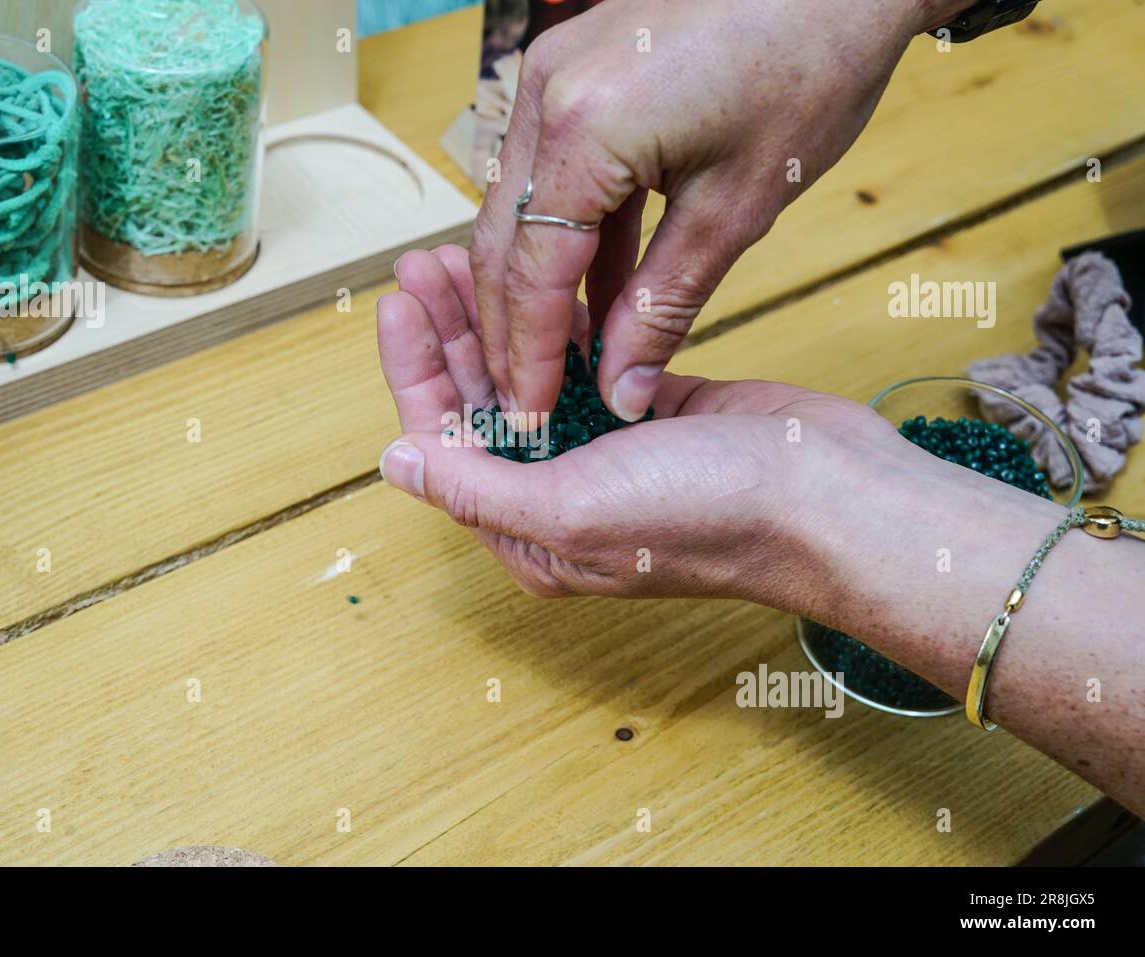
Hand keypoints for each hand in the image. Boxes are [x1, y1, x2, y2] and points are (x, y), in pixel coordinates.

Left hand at [378, 246, 903, 603]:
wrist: (831, 496)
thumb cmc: (709, 516)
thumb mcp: (575, 511)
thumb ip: (479, 489)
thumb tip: (395, 462)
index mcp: (530, 531)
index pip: (446, 443)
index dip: (417, 373)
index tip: (399, 304)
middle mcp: (559, 492)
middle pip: (481, 401)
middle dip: (449, 334)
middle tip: (423, 263)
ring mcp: (605, 448)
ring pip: (528, 373)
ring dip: (495, 319)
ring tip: (461, 257)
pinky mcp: (648, 405)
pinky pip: (583, 357)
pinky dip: (558, 320)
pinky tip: (534, 279)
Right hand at [471, 0, 970, 421]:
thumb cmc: (810, 64)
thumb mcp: (737, 207)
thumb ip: (665, 305)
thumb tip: (621, 389)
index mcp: (584, 130)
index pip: (530, 271)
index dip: (527, 354)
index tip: (529, 415)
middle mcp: (547, 94)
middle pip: (502, 240)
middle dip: (511, 328)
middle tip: (526, 398)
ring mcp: (554, 74)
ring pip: (518, 207)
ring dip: (538, 285)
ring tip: (561, 358)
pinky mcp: (575, 71)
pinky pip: (551, 171)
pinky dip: (568, 235)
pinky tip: (597, 292)